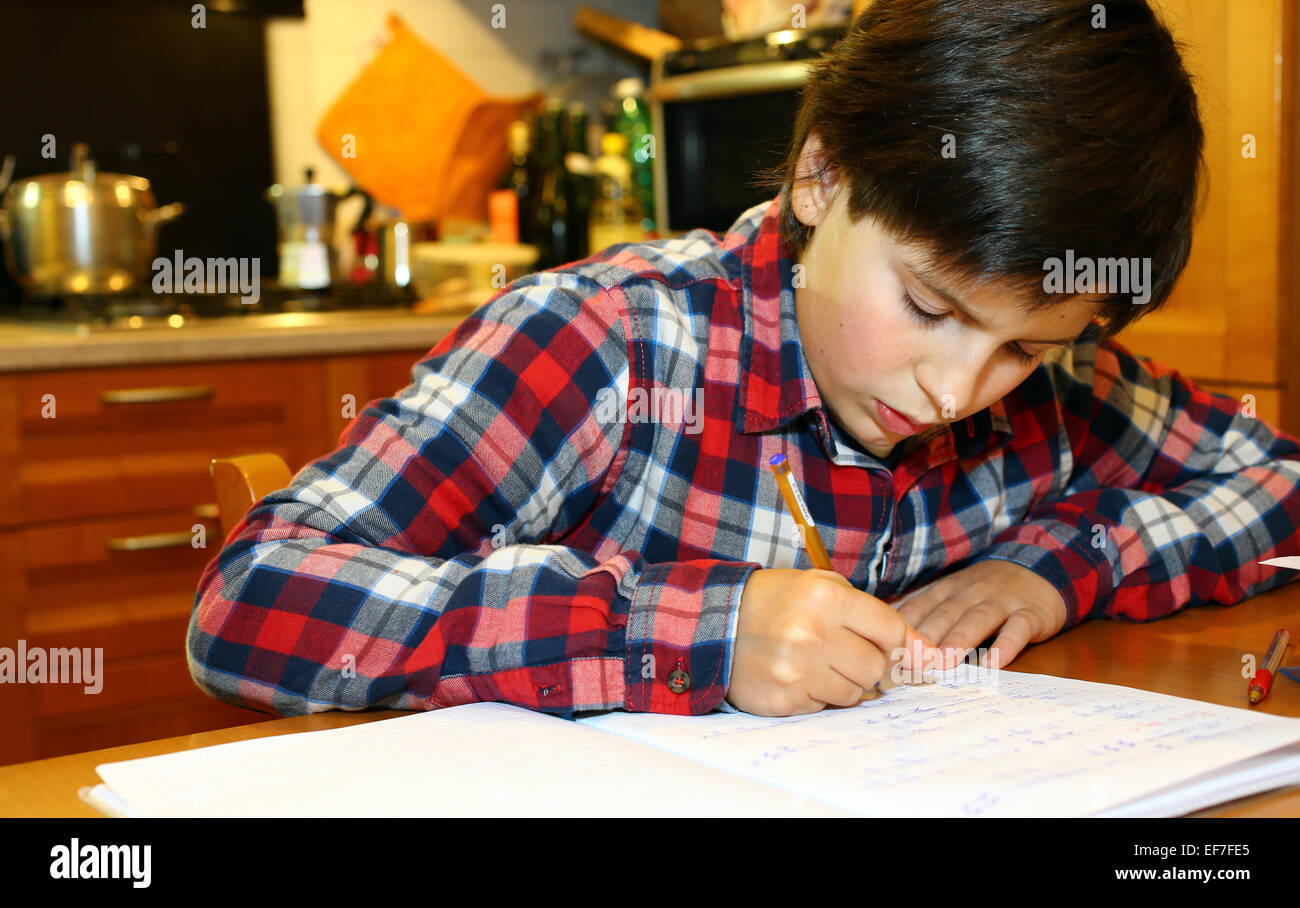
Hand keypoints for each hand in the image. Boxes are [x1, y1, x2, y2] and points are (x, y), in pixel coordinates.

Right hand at [727, 568, 932, 715]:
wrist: (717, 623)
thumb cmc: (776, 602)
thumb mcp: (822, 588)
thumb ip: (873, 616)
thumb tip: (926, 654)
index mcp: (826, 599)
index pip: (891, 629)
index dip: (900, 642)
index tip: (902, 650)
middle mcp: (812, 634)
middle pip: (876, 667)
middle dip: (867, 662)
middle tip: (842, 650)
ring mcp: (797, 671)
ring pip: (854, 692)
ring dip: (842, 680)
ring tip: (815, 661)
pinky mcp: (784, 699)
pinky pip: (824, 706)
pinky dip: (816, 694)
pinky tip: (796, 674)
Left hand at [892, 560, 1066, 670]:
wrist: (1040, 568)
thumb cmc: (987, 592)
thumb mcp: (955, 595)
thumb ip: (928, 616)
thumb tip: (888, 641)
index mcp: (947, 590)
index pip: (919, 608)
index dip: (901, 629)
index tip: (885, 651)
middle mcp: (971, 593)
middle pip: (945, 615)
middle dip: (925, 638)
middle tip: (910, 663)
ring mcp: (1002, 601)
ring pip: (978, 619)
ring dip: (959, 640)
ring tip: (944, 663)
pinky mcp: (1031, 613)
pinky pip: (1017, 628)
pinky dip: (1006, 645)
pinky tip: (993, 663)